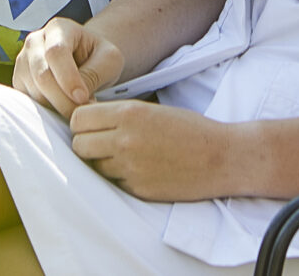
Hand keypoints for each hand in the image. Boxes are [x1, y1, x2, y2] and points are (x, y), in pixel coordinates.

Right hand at [14, 17, 125, 117]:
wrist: (85, 60)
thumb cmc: (98, 57)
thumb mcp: (109, 60)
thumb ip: (94, 74)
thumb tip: (76, 97)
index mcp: (59, 28)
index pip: (56, 52)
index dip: (68, 78)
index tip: (82, 98)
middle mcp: (35, 41)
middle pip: (41, 74)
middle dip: (62, 99)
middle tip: (81, 113)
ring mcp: (23, 62)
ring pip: (33, 91)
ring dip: (56, 107)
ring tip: (76, 108)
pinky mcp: (19, 82)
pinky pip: (28, 102)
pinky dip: (46, 111)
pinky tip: (62, 110)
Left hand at [68, 99, 257, 200]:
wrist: (220, 157)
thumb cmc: (190, 129)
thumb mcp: (153, 110)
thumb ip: (120, 114)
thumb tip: (88, 118)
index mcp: (129, 114)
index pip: (78, 118)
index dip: (82, 122)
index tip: (91, 125)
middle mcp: (124, 140)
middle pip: (78, 145)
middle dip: (86, 143)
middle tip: (101, 142)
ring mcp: (130, 167)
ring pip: (93, 166)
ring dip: (102, 162)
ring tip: (123, 156)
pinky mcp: (137, 189)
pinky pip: (113, 182)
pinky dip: (120, 177)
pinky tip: (140, 169)